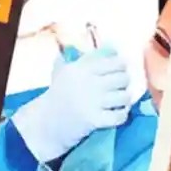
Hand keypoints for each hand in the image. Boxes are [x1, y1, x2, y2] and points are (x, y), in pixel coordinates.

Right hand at [12, 46, 129, 162]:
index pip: (114, 61)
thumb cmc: (56, 96)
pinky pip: (119, 116)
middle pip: (122, 78)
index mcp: (81, 68)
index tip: (120, 70)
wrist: (45, 123)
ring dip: (125, 99)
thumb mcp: (63, 71)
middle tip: (121, 87)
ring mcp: (92, 101)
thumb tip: (110, 47)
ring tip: (121, 101)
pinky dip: (122, 115)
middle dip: (125, 83)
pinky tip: (117, 114)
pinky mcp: (94, 120)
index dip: (121, 66)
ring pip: (124, 97)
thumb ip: (82, 59)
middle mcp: (88, 82)